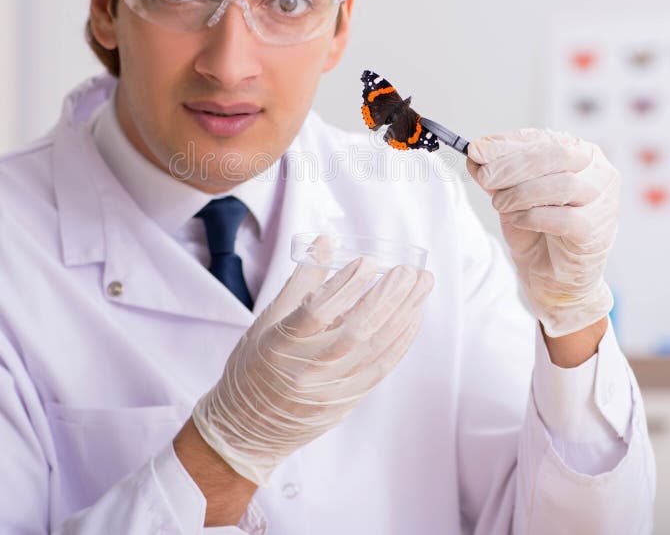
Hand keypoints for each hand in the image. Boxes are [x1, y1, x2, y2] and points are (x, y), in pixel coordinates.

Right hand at [191, 250, 433, 486]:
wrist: (247, 429)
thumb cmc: (254, 367)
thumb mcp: (266, 320)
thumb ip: (300, 281)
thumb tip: (325, 240)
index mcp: (279, 345)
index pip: (317, 312)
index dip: (344, 285)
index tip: (367, 261)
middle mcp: (306, 369)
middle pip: (356, 330)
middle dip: (389, 297)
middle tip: (409, 271)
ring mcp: (329, 390)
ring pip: (375, 348)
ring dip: (404, 313)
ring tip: (422, 285)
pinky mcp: (346, 402)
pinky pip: (381, 368)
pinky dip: (400, 340)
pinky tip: (413, 317)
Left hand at [466, 128, 617, 337]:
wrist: (552, 274)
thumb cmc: (536, 228)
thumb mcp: (509, 192)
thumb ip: (496, 171)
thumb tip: (475, 152)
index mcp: (578, 152)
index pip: (542, 138)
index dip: (507, 143)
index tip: (476, 149)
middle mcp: (597, 171)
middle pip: (555, 155)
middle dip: (511, 166)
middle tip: (484, 178)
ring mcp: (602, 201)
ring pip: (563, 185)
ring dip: (522, 193)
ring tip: (500, 204)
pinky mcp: (596, 232)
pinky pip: (566, 218)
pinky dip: (534, 217)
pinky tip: (518, 220)